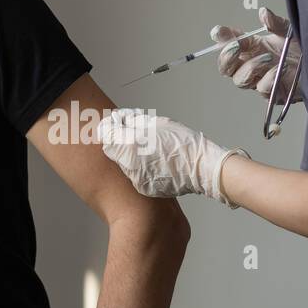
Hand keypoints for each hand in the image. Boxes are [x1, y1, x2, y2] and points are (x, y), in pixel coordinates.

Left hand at [97, 108, 246, 206]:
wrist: (201, 168)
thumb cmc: (182, 143)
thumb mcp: (156, 124)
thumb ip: (133, 121)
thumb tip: (120, 119)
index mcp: (129, 146)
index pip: (105, 135)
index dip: (110, 126)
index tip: (116, 122)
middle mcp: (128, 166)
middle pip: (113, 150)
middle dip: (120, 140)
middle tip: (134, 132)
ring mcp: (136, 180)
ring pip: (125, 163)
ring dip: (131, 154)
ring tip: (150, 148)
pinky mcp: (145, 188)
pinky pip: (136, 174)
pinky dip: (141, 167)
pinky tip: (156, 162)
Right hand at [213, 6, 301, 102]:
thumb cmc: (304, 49)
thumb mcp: (290, 30)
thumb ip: (276, 23)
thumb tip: (263, 13)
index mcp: (252, 48)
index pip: (229, 44)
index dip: (222, 38)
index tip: (219, 31)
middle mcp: (252, 65)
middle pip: (226, 67)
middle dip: (227, 56)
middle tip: (236, 46)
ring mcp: (261, 80)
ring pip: (240, 80)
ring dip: (251, 66)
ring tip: (268, 57)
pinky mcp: (273, 94)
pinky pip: (263, 88)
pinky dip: (270, 77)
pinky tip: (281, 67)